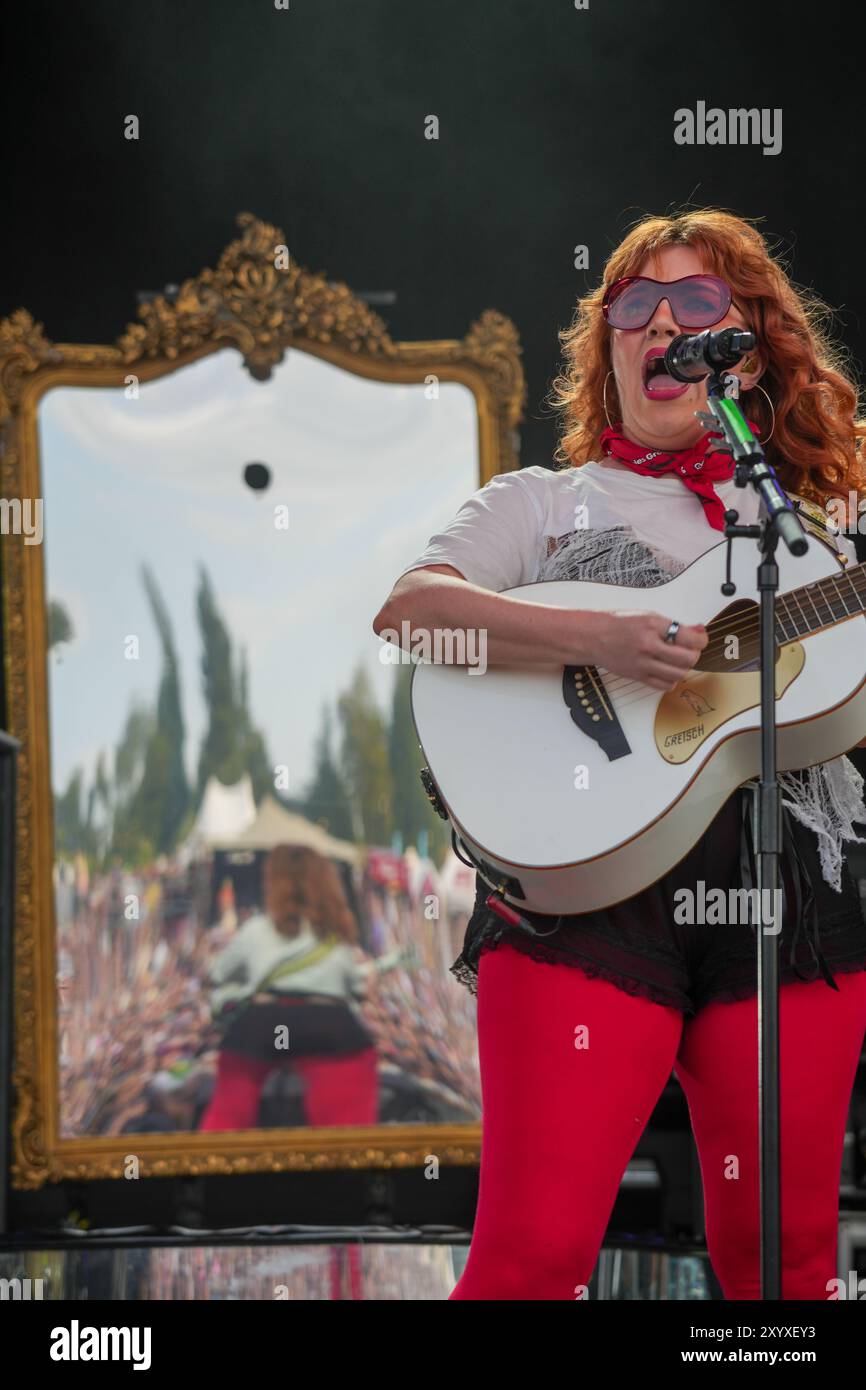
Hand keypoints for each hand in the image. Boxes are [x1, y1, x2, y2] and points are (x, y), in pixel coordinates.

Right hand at [592, 611, 707, 691]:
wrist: (595, 638)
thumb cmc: (620, 625)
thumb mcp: (649, 617)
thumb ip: (675, 626)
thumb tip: (698, 631)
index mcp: (652, 626)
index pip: (688, 637)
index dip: (701, 639)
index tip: (700, 639)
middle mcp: (647, 646)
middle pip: (686, 659)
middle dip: (694, 655)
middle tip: (690, 650)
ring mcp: (642, 664)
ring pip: (678, 674)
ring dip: (684, 668)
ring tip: (678, 660)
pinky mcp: (638, 677)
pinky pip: (665, 685)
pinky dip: (672, 680)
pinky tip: (668, 670)